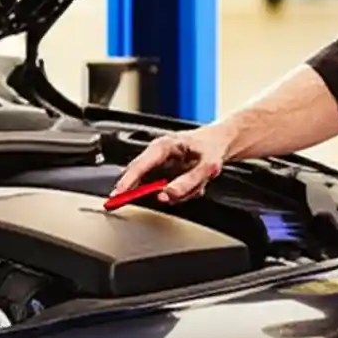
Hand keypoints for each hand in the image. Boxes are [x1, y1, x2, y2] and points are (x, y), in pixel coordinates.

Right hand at [111, 126, 233, 203]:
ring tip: (197, 184)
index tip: (117, 195)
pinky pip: (166, 192)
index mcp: (163, 146)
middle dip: (159, 192)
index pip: (139, 165)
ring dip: (178, 193)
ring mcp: (160, 165)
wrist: (220, 142)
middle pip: (143, 180)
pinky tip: (194, 185)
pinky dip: (181, 193)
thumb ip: (188, 182)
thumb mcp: (207, 166)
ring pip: (156, 190)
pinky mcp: (165, 175)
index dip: (126, 182)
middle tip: (175, 195)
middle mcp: (157, 155)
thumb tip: (167, 195)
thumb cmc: (212, 147)